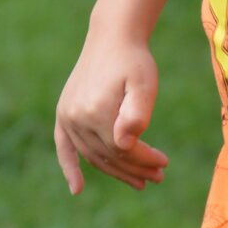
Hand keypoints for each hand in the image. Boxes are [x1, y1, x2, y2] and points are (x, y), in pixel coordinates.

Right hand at [54, 31, 167, 194]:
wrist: (112, 38)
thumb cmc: (134, 61)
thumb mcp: (144, 83)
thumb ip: (137, 113)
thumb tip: (125, 144)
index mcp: (97, 112)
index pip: (124, 150)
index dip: (145, 160)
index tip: (164, 164)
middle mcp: (77, 118)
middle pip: (109, 156)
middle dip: (135, 169)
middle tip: (159, 177)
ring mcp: (67, 117)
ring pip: (93, 156)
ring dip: (116, 172)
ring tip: (141, 181)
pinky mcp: (63, 114)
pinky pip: (64, 148)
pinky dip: (70, 168)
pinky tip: (77, 189)